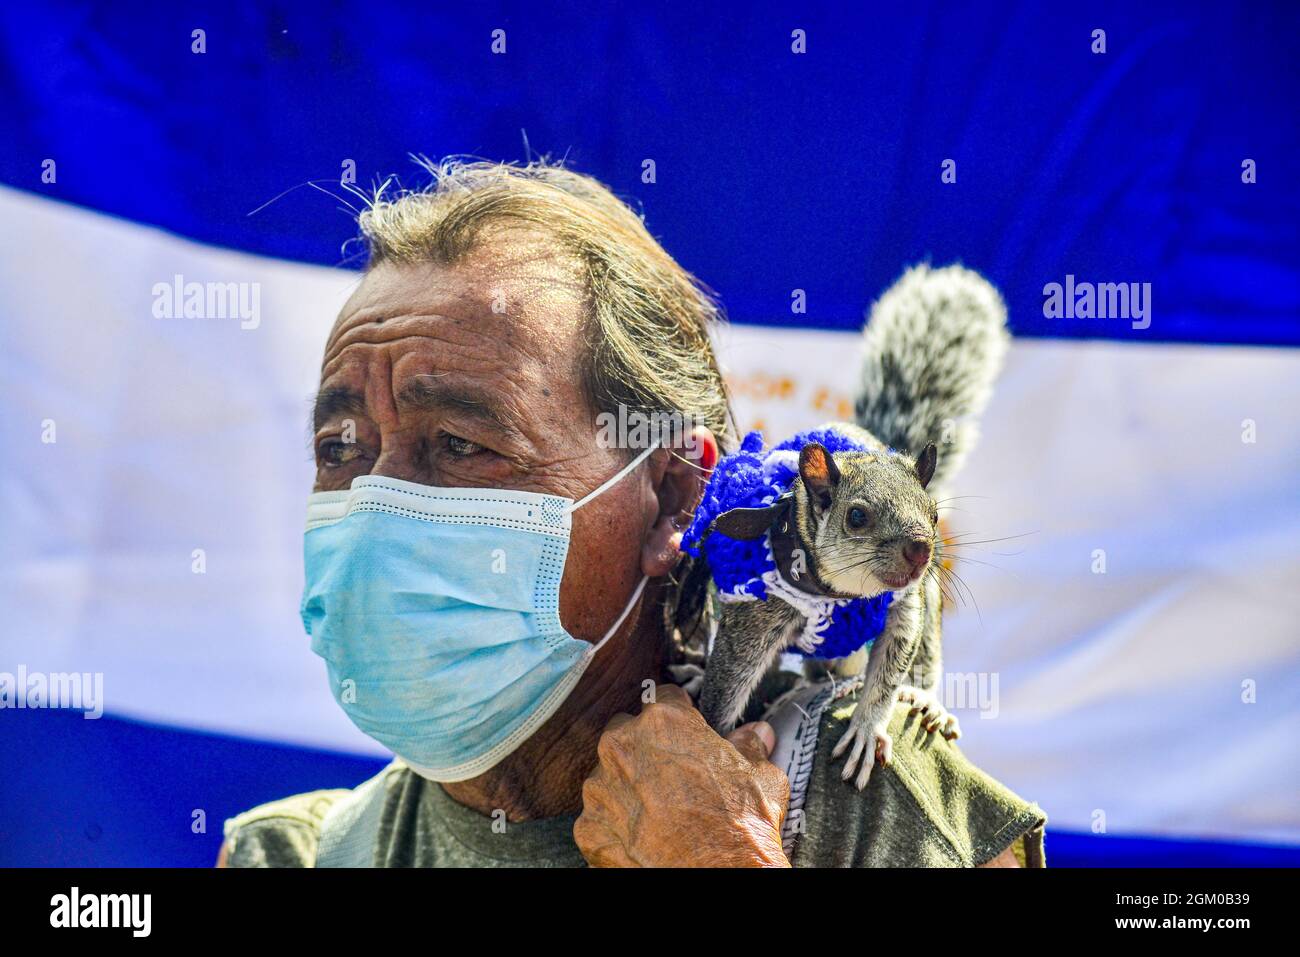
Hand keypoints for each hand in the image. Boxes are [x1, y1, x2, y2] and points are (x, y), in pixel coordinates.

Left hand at [574, 683, 790, 866]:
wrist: (719, 878)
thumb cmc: (741, 827)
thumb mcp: (761, 778)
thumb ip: (751, 747)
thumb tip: (756, 734)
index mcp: (664, 721)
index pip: (664, 699)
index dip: (680, 719)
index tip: (687, 736)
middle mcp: (623, 745)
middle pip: (627, 732)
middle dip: (646, 749)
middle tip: (673, 777)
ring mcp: (600, 787)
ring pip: (608, 774)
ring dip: (627, 787)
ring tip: (659, 812)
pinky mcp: (589, 826)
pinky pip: (600, 817)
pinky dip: (617, 825)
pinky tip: (644, 837)